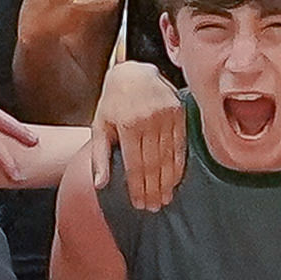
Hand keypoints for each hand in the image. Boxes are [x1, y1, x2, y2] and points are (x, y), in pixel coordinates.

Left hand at [94, 58, 184, 209]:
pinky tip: (175, 180)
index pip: (135, 165)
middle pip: (153, 164)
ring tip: (165, 199)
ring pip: (169, 157)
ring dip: (167, 182)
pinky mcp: (179, 113)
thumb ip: (100, 156)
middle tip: (154, 208)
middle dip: (153, 189)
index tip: (139, 204)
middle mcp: (149, 121)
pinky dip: (178, 165)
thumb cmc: (113, 102)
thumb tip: (99, 184)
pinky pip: (181, 145)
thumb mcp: (100, 125)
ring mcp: (167, 116)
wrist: (134, 71)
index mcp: (128, 125)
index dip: (138, 188)